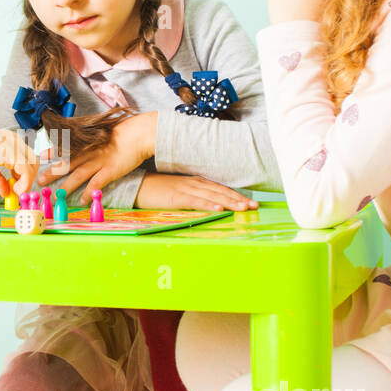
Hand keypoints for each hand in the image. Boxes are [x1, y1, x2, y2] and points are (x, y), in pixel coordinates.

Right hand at [0, 124, 38, 196]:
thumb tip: (6, 193)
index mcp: (11, 142)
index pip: (28, 158)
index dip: (25, 173)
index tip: (15, 183)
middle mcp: (15, 141)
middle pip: (34, 161)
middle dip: (29, 177)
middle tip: (17, 188)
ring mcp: (14, 145)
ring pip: (33, 164)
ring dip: (27, 181)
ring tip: (15, 189)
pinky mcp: (10, 152)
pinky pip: (25, 169)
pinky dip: (25, 181)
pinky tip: (15, 188)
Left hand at [38, 110, 156, 204]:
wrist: (139, 133)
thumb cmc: (122, 130)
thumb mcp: (102, 129)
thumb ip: (91, 136)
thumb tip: (82, 138)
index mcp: (87, 140)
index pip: (65, 146)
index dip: (53, 151)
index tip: (41, 155)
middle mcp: (89, 151)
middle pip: (67, 163)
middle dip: (53, 172)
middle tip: (40, 180)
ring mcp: (99, 161)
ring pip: (78, 175)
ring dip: (66, 187)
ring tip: (57, 196)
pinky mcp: (110, 170)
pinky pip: (96, 183)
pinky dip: (88, 193)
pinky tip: (82, 201)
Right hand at [135, 172, 258, 210]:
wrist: (136, 185)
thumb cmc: (156, 190)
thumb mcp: (178, 192)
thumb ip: (193, 197)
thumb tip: (209, 204)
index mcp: (195, 182)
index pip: (220, 188)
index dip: (236, 195)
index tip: (250, 202)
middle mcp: (193, 184)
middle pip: (220, 191)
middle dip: (238, 199)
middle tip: (254, 207)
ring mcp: (185, 190)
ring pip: (212, 195)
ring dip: (228, 201)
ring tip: (242, 208)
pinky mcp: (176, 197)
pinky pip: (195, 201)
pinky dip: (208, 204)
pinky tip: (218, 208)